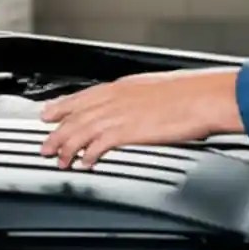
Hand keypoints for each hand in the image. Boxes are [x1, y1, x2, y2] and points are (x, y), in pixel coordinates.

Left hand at [39, 67, 243, 168]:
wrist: (203, 97)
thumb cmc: (191, 92)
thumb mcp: (160, 87)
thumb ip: (142, 96)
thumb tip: (141, 103)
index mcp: (124, 86)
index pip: (84, 96)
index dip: (63, 106)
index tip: (49, 113)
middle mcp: (117, 98)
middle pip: (76, 115)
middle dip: (57, 131)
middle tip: (45, 145)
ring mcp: (120, 114)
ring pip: (81, 130)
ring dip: (67, 147)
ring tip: (60, 160)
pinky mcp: (126, 131)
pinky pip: (98, 144)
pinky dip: (88, 154)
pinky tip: (84, 163)